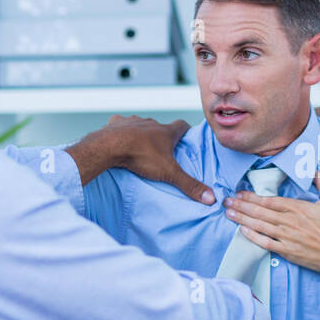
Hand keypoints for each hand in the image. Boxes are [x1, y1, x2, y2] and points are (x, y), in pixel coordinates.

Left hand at [66, 115, 213, 203]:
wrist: (109, 146)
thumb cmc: (140, 156)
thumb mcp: (168, 173)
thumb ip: (189, 185)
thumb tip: (211, 198)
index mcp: (165, 132)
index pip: (182, 125)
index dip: (185, 131)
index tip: (186, 138)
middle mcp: (150, 123)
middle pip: (160, 127)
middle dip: (162, 136)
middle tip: (162, 150)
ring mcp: (132, 121)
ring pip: (141, 125)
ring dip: (142, 134)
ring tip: (140, 148)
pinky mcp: (115, 124)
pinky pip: (121, 125)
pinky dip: (122, 131)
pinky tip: (120, 141)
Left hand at [224, 174, 319, 274]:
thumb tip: (317, 167)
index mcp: (298, 208)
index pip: (270, 200)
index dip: (252, 196)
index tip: (240, 192)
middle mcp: (289, 221)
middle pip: (260, 211)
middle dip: (241, 205)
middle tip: (226, 201)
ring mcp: (287, 237)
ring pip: (259, 225)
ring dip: (242, 218)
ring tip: (229, 213)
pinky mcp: (287, 251)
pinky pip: (265, 242)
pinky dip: (253, 236)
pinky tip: (242, 230)